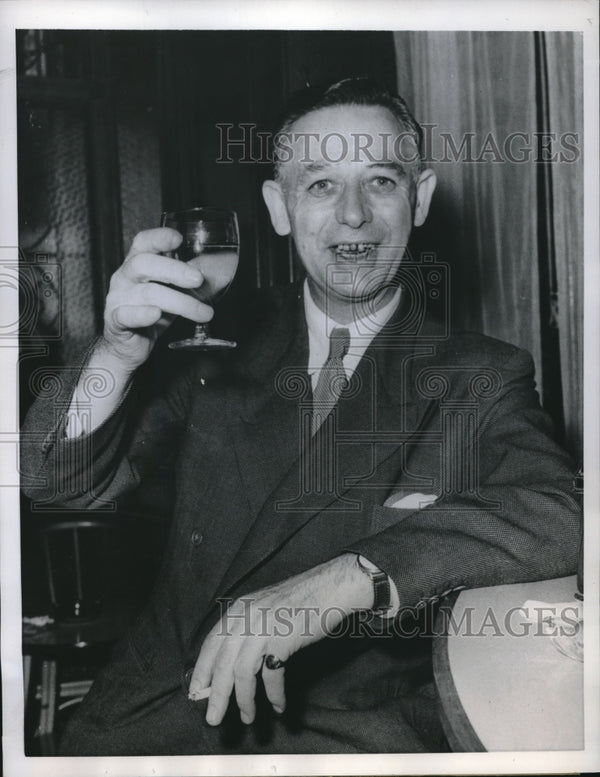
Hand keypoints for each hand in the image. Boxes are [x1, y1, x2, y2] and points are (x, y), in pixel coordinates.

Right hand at [101, 228, 213, 372]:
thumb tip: (223, 265)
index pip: (143, 242)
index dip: (159, 237)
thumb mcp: (176, 293)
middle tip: (198, 279)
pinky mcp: (116, 321)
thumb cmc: (153, 314)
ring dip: (179, 302)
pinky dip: (143, 314)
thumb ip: (193, 280)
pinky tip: (156, 314)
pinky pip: (127, 315)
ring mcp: (118, 298)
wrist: (130, 346)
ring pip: (146, 293)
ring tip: (203, 312)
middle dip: (175, 270)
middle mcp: (125, 277)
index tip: (179, 239)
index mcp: (137, 264)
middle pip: (144, 264)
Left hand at [188, 554, 372, 725]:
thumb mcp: (263, 608)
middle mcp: (246, 617)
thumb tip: (230, 665)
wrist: (330, 587)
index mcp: (238, 609)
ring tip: (248, 717)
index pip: (210, 644)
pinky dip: (274, 694)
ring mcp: (263, 627)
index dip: (201, 671)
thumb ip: (246, 629)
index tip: (197, 693)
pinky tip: (278, 705)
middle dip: (216, 695)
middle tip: (213, 718)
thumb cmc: (300, 600)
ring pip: (242, 672)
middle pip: (222, 663)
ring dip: (244, 700)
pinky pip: (272, 675)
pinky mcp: (282, 638)